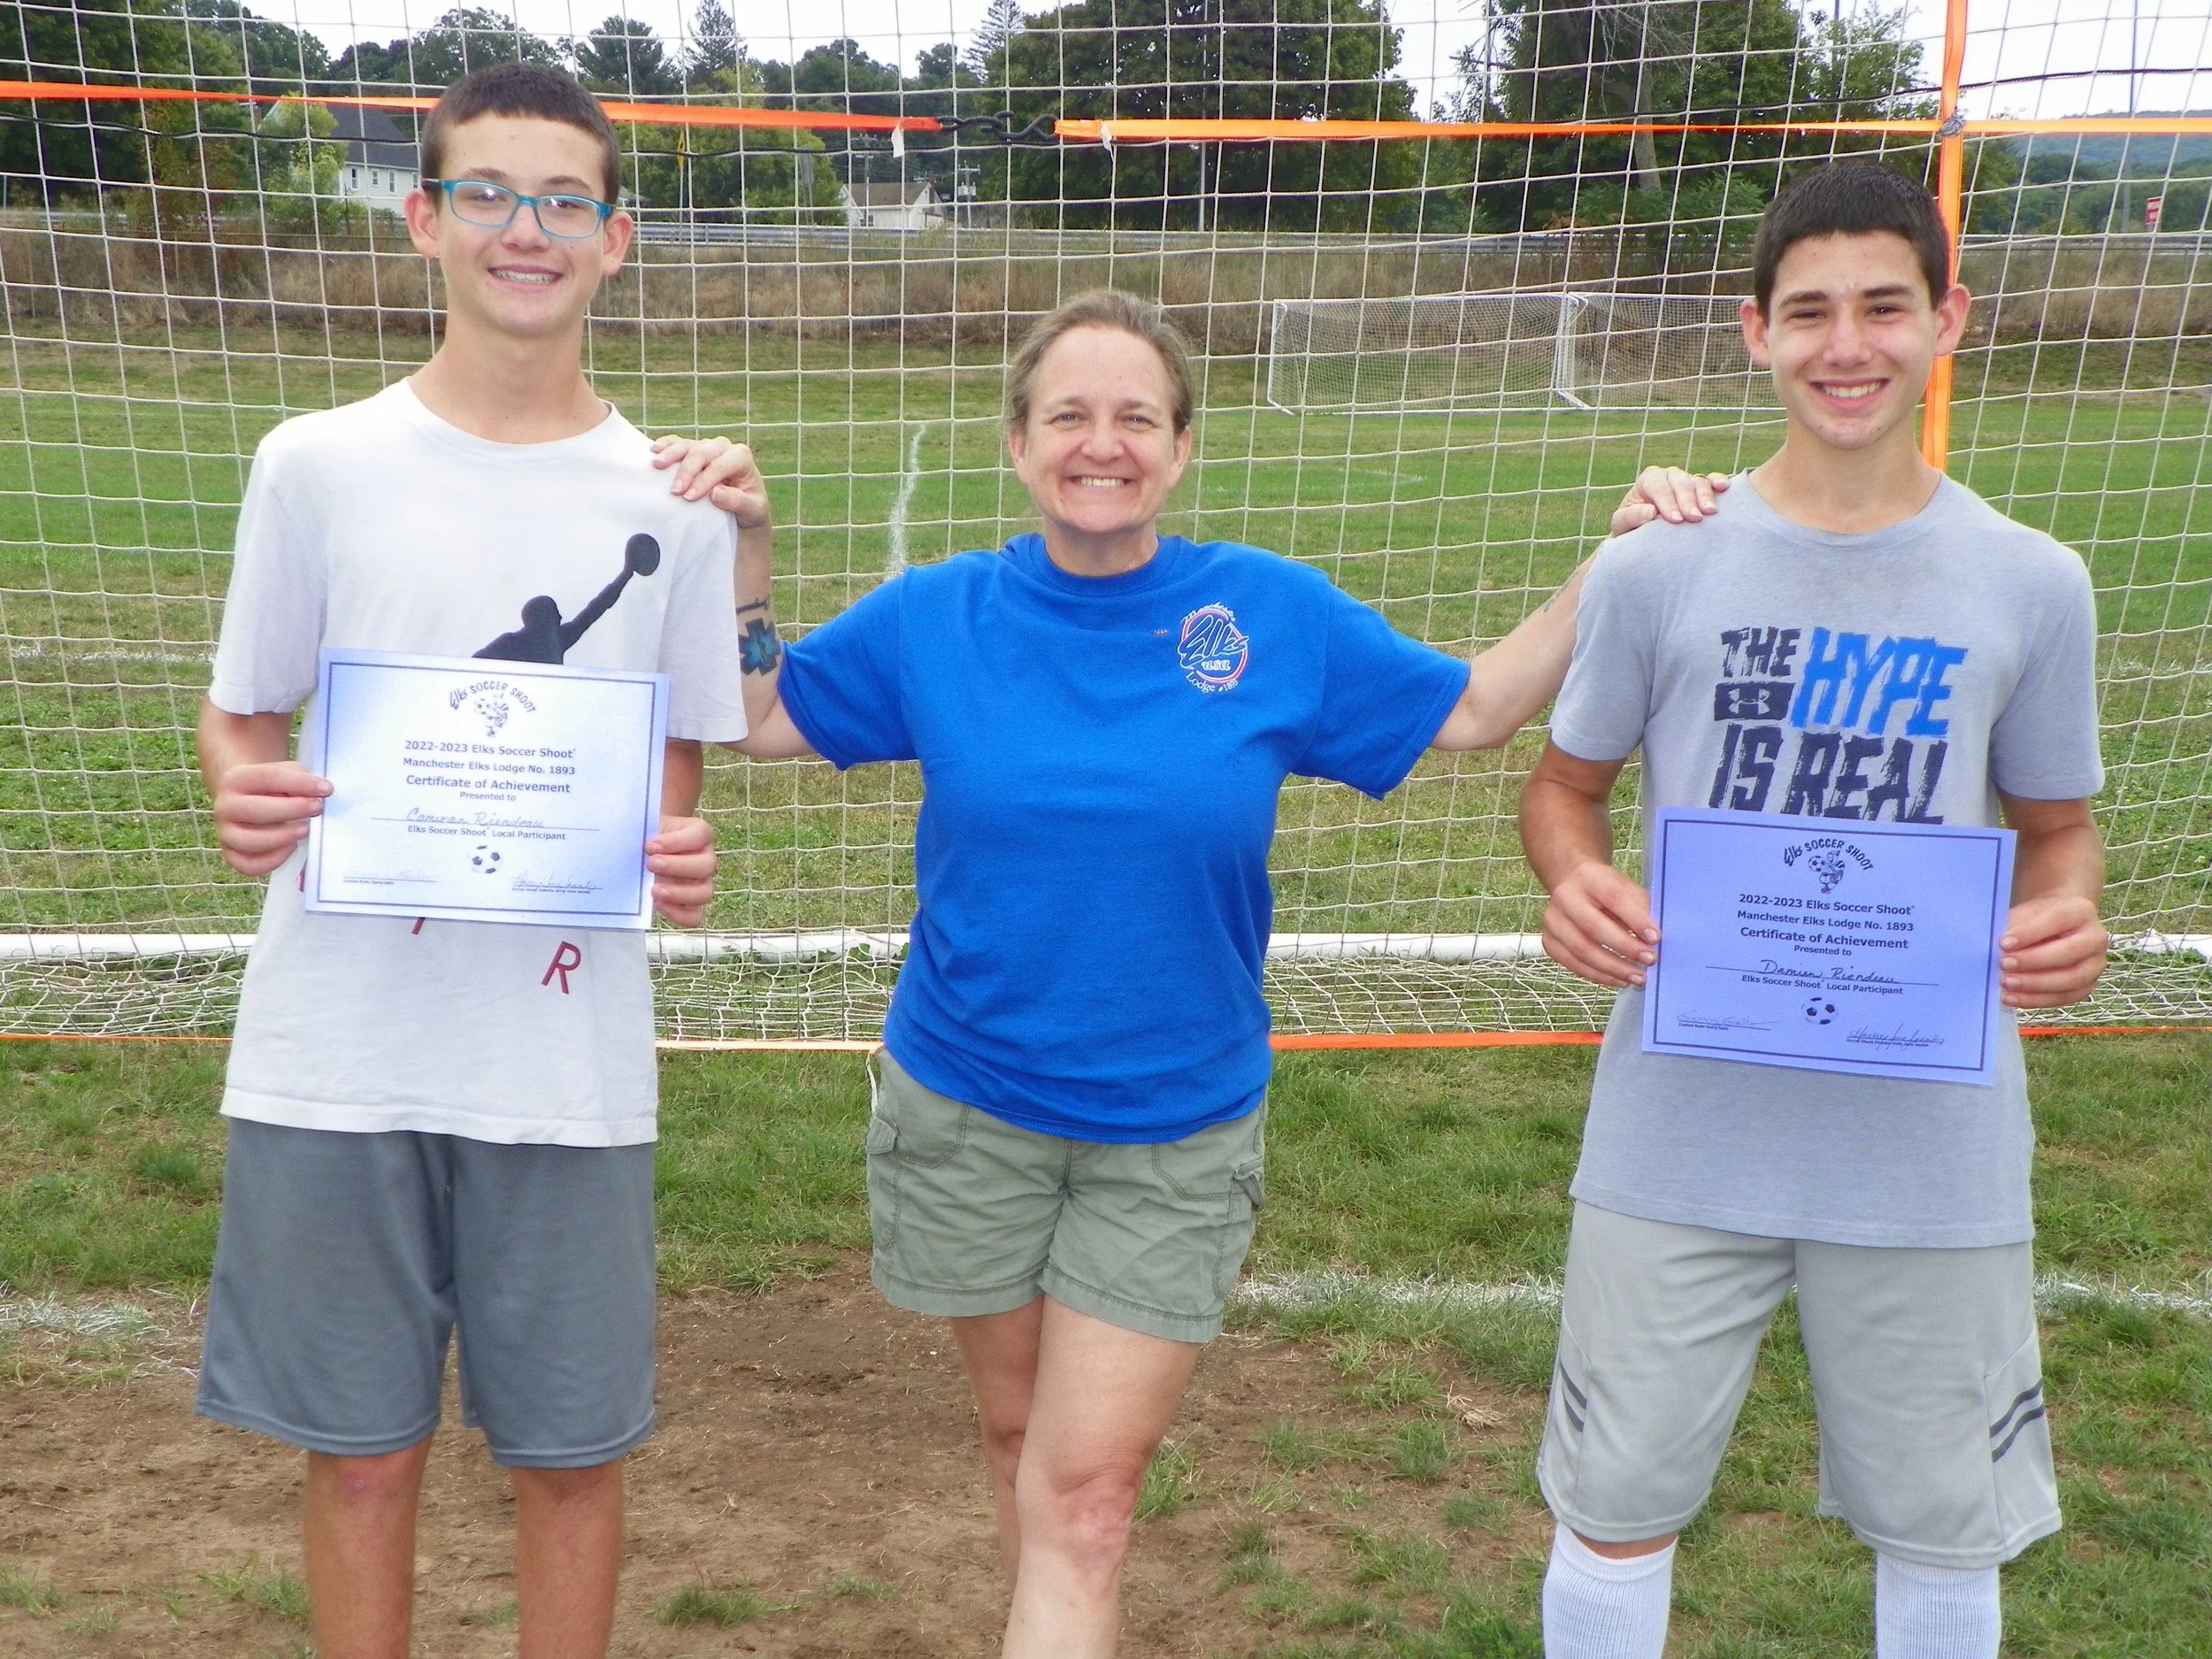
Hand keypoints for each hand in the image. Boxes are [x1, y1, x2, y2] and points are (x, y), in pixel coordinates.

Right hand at [212, 760, 329, 876]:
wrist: (247, 800)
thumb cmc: (272, 787)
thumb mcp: (284, 773)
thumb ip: (300, 778)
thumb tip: (322, 790)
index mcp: (236, 779)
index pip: (267, 777)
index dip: (300, 784)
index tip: (326, 789)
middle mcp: (225, 806)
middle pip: (255, 810)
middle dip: (292, 810)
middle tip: (317, 809)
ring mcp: (225, 833)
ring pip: (249, 841)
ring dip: (282, 837)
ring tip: (305, 830)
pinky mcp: (231, 855)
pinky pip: (249, 865)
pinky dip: (273, 860)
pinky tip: (291, 847)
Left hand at [647, 813, 717, 926]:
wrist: (644, 849)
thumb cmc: (647, 834)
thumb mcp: (646, 826)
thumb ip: (643, 830)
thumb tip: (628, 839)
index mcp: (699, 834)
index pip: (700, 835)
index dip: (677, 841)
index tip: (650, 844)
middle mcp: (705, 858)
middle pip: (706, 865)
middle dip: (677, 866)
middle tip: (651, 864)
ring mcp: (701, 883)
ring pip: (705, 892)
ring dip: (680, 893)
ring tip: (654, 890)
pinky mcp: (690, 903)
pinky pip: (695, 916)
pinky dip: (679, 914)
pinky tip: (659, 904)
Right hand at [651, 435, 771, 529]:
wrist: (744, 504)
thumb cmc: (750, 507)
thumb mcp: (753, 509)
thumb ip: (738, 502)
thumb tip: (715, 493)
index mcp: (741, 457)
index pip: (719, 465)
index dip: (704, 480)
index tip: (689, 497)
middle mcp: (723, 447)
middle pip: (701, 452)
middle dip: (686, 471)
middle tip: (675, 491)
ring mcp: (706, 446)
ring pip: (686, 445)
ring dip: (670, 454)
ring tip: (657, 465)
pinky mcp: (693, 449)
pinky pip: (677, 442)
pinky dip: (665, 446)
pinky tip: (654, 451)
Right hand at [1541, 859, 1659, 988]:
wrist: (1571, 883)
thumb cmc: (1606, 889)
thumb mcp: (1627, 889)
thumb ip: (1641, 909)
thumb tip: (1652, 940)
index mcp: (1589, 878)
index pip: (1613, 898)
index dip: (1635, 920)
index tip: (1656, 938)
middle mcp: (1565, 897)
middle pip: (1593, 927)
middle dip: (1625, 948)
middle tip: (1649, 961)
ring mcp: (1553, 921)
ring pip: (1581, 951)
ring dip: (1613, 968)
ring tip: (1636, 978)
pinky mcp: (1549, 941)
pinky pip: (1573, 964)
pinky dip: (1598, 975)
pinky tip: (1617, 979)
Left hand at [1610, 467, 1730, 535]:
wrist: (1643, 533)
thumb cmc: (1630, 528)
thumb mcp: (1622, 524)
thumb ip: (1632, 516)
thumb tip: (1650, 512)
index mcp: (1648, 480)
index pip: (1658, 487)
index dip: (1667, 503)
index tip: (1676, 520)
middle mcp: (1668, 476)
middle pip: (1680, 483)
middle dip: (1687, 501)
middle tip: (1694, 519)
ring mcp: (1687, 480)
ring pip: (1698, 481)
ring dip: (1705, 496)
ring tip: (1710, 512)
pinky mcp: (1701, 487)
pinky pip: (1711, 480)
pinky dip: (1718, 481)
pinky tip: (1724, 488)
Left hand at [1998, 894, 2106, 1008]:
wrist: (2054, 929)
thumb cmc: (2035, 919)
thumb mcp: (2023, 914)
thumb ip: (2013, 928)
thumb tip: (1993, 949)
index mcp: (2081, 911)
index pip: (2058, 920)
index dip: (2030, 933)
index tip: (2003, 943)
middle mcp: (2095, 938)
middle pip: (2069, 952)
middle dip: (2033, 961)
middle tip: (2003, 964)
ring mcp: (2095, 965)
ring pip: (2071, 979)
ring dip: (2035, 984)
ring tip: (2006, 983)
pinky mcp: (2087, 986)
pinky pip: (2065, 998)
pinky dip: (2036, 1000)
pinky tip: (2013, 998)